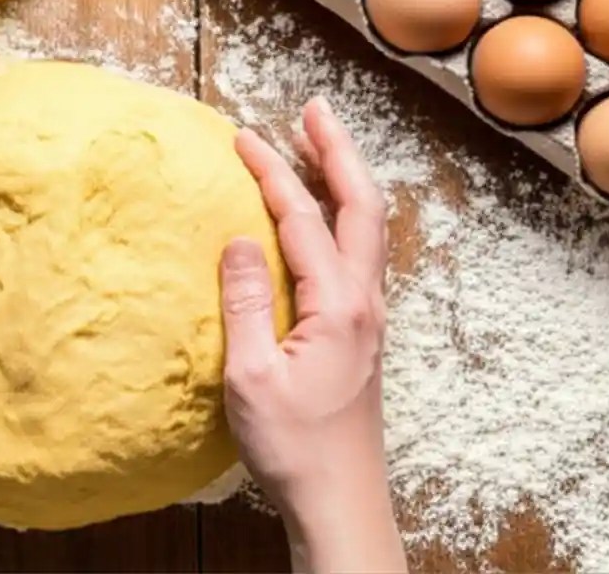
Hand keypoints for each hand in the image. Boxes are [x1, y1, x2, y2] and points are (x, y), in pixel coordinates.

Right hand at [220, 97, 403, 571]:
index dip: (273, 173)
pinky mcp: (362, 334)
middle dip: (337, 150)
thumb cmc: (294, 447)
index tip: (241, 138)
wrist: (339, 499)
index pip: (304, 220)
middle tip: (313, 108)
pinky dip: (343, 216)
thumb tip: (239, 240)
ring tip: (318, 146)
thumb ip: (245, 303)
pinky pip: (359, 254)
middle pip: (361, 206)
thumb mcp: (249, 377)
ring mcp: (369, 318)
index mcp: (337, 306)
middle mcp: (364, 303)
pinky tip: (323, 218)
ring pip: (367, 228)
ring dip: (345, 179)